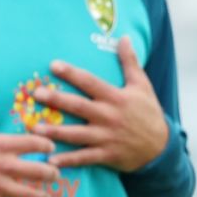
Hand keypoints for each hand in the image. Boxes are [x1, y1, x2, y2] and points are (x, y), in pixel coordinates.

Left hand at [31, 36, 169, 170]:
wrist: (161, 146)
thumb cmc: (148, 112)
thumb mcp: (142, 85)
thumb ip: (130, 62)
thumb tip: (124, 37)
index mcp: (116, 97)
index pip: (90, 82)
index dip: (72, 73)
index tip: (53, 65)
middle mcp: (109, 116)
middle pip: (79, 106)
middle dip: (57, 99)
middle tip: (37, 93)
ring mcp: (106, 137)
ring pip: (77, 134)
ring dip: (56, 131)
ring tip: (35, 128)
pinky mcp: (106, 155)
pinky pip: (84, 158)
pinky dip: (68, 160)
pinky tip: (50, 160)